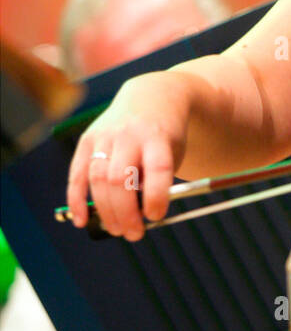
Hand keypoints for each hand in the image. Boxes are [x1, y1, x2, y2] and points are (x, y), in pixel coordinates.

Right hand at [66, 73, 190, 240]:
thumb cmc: (165, 135)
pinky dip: (76, 199)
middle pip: (120, 179)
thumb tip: (135, 217)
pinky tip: (81, 220)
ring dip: (105, 211)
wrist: (152, 96)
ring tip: (116, 230)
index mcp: (158, 136)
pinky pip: (77, 173)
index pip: (157, 168)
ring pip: (98, 179)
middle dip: (126, 213)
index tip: (155, 216)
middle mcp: (130, 133)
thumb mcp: (173, 153)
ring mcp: (105, 135)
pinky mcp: (87, 139)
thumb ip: (157, 181)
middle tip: (134, 234)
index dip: (156, 196)